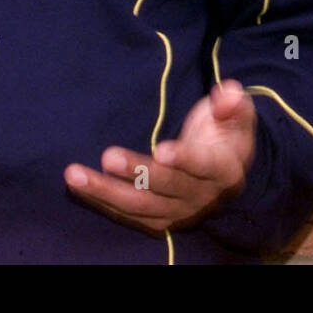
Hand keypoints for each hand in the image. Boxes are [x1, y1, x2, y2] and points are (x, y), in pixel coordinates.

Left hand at [64, 79, 255, 232]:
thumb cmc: (225, 133)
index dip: (184, 159)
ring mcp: (177, 212)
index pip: (203, 166)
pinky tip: (78, 185)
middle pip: (166, 187)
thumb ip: (233, 104)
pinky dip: (101, 201)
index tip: (162, 150)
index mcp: (223, 171)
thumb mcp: (237, 115)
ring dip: (105, 191)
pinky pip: (126, 213)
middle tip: (108, 156)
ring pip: (138, 205)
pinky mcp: (156, 220)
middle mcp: (200, 197)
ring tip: (75, 174)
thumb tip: (230, 93)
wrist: (225, 171)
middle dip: (137, 172)